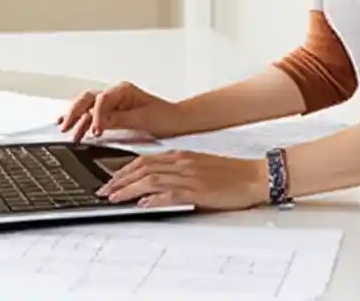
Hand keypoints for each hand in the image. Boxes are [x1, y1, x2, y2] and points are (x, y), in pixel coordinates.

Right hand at [57, 82, 183, 142]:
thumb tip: (99, 122)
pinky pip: (94, 115)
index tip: (94, 130)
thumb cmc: (165, 117)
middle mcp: (116, 94)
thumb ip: (119, 119)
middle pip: (88, 98)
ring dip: (77, 118)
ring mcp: (114, 103)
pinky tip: (76, 130)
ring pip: (88, 107)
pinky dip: (84, 123)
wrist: (176, 121)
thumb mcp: (142, 119)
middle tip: (66, 126)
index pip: (102, 99)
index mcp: (123, 90)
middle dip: (75, 112)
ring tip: (67, 131)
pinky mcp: (114, 113)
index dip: (95, 115)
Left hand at [95, 150, 268, 210]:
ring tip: (113, 198)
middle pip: (142, 168)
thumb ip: (178, 170)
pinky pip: (170, 194)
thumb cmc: (231, 173)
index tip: (110, 179)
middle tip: (103, 191)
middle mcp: (182, 163)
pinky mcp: (198, 191)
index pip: (144, 160)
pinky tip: (142, 204)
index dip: (123, 169)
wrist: (255, 176)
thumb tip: (156, 181)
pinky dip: (153, 199)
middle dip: (119, 180)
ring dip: (128, 189)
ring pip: (150, 180)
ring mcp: (189, 176)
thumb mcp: (200, 165)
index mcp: (181, 156)